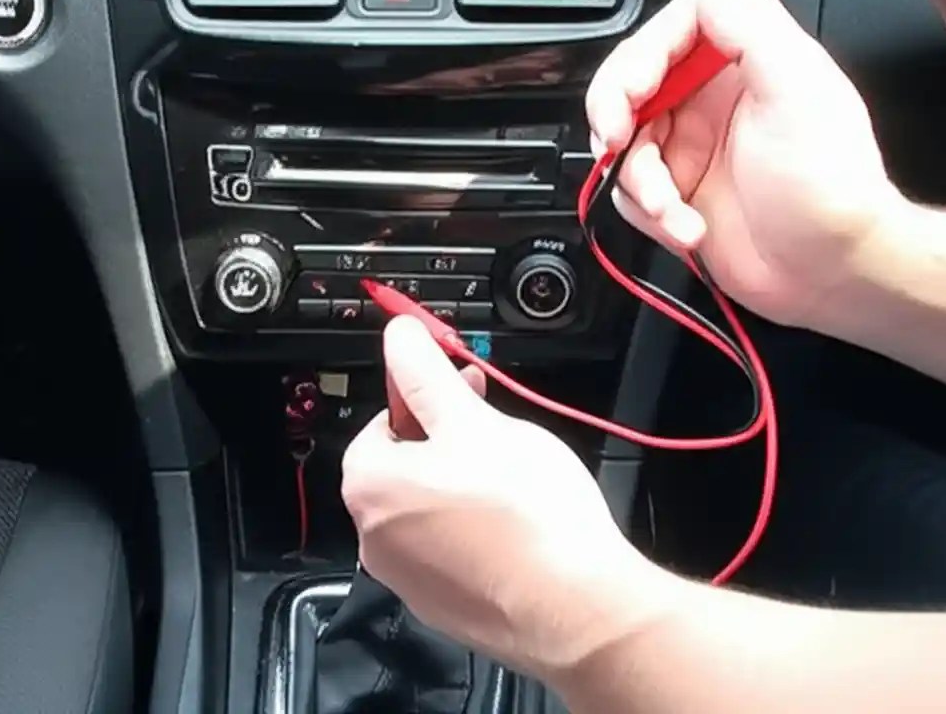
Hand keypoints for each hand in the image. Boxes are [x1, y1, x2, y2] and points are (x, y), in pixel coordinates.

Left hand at [342, 317, 674, 679]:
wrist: (575, 606)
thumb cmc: (526, 514)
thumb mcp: (474, 420)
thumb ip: (427, 374)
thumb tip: (400, 337)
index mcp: (370, 484)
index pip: (380, 423)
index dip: (425, 402)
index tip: (461, 395)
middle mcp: (374, 537)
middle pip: (402, 470)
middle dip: (445, 447)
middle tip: (493, 439)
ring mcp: (407, 579)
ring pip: (428, 514)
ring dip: (461, 492)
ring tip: (512, 487)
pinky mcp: (442, 607)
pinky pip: (451, 555)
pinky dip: (475, 538)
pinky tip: (515, 530)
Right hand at [586, 0, 902, 329]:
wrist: (826, 272)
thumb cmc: (830, 188)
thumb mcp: (796, 85)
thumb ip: (748, 25)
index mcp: (740, 64)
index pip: (669, 32)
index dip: (638, 59)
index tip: (632, 95)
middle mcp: (709, 102)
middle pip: (629, 85)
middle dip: (614, 118)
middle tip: (615, 143)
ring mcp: (689, 150)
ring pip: (619, 145)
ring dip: (638, 182)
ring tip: (671, 207)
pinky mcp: (675, 196)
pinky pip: (627, 194)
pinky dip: (649, 215)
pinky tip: (687, 227)